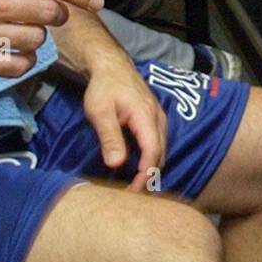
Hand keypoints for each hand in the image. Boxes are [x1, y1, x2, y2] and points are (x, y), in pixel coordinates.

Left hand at [82, 60, 167, 191]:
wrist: (112, 66)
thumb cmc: (104, 88)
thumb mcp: (100, 111)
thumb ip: (109, 136)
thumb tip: (116, 164)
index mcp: (146, 116)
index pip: (152, 151)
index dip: (145, 174)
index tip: (133, 191)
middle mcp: (158, 119)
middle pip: (161, 155)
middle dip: (149, 177)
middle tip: (132, 195)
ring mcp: (159, 120)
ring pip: (162, 151)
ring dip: (151, 170)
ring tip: (135, 186)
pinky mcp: (155, 121)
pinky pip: (159, 144)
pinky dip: (152, 160)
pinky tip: (139, 169)